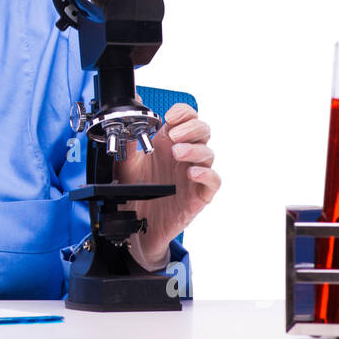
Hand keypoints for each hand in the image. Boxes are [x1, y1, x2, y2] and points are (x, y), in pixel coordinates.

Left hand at [113, 103, 219, 270]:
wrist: (136, 226)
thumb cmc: (135, 194)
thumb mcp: (125, 166)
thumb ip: (128, 145)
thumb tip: (128, 124)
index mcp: (167, 144)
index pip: (186, 118)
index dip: (183, 112)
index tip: (171, 116)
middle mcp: (183, 156)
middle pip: (202, 131)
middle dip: (190, 127)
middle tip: (174, 135)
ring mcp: (193, 175)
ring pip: (208, 154)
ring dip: (195, 149)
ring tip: (177, 152)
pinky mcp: (199, 195)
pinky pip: (213, 181)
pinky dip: (206, 174)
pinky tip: (191, 173)